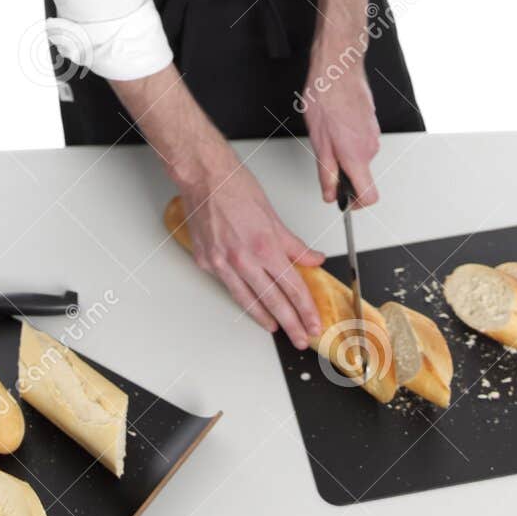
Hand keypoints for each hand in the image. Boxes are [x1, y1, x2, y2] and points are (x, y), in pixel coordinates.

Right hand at [177, 151, 326, 348]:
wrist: (203, 177)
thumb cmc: (236, 188)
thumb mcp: (273, 216)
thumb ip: (294, 244)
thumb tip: (313, 259)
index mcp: (264, 246)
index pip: (292, 287)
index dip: (305, 309)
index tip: (313, 323)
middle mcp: (242, 259)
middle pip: (273, 300)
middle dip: (291, 323)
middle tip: (301, 338)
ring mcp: (221, 263)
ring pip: (248, 300)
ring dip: (265, 318)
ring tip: (278, 329)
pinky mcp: (206, 262)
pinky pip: (228, 285)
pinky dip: (241, 296)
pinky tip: (250, 303)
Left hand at [301, 50, 380, 208]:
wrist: (338, 68)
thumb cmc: (326, 97)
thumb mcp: (318, 141)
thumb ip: (326, 172)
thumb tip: (329, 193)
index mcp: (357, 155)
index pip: (370, 196)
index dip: (357, 205)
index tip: (345, 202)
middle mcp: (370, 147)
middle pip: (362, 175)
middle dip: (344, 173)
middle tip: (324, 159)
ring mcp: (374, 134)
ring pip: (360, 156)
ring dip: (344, 153)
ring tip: (327, 136)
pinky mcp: (372, 123)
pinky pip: (361, 141)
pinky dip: (349, 140)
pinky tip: (335, 125)